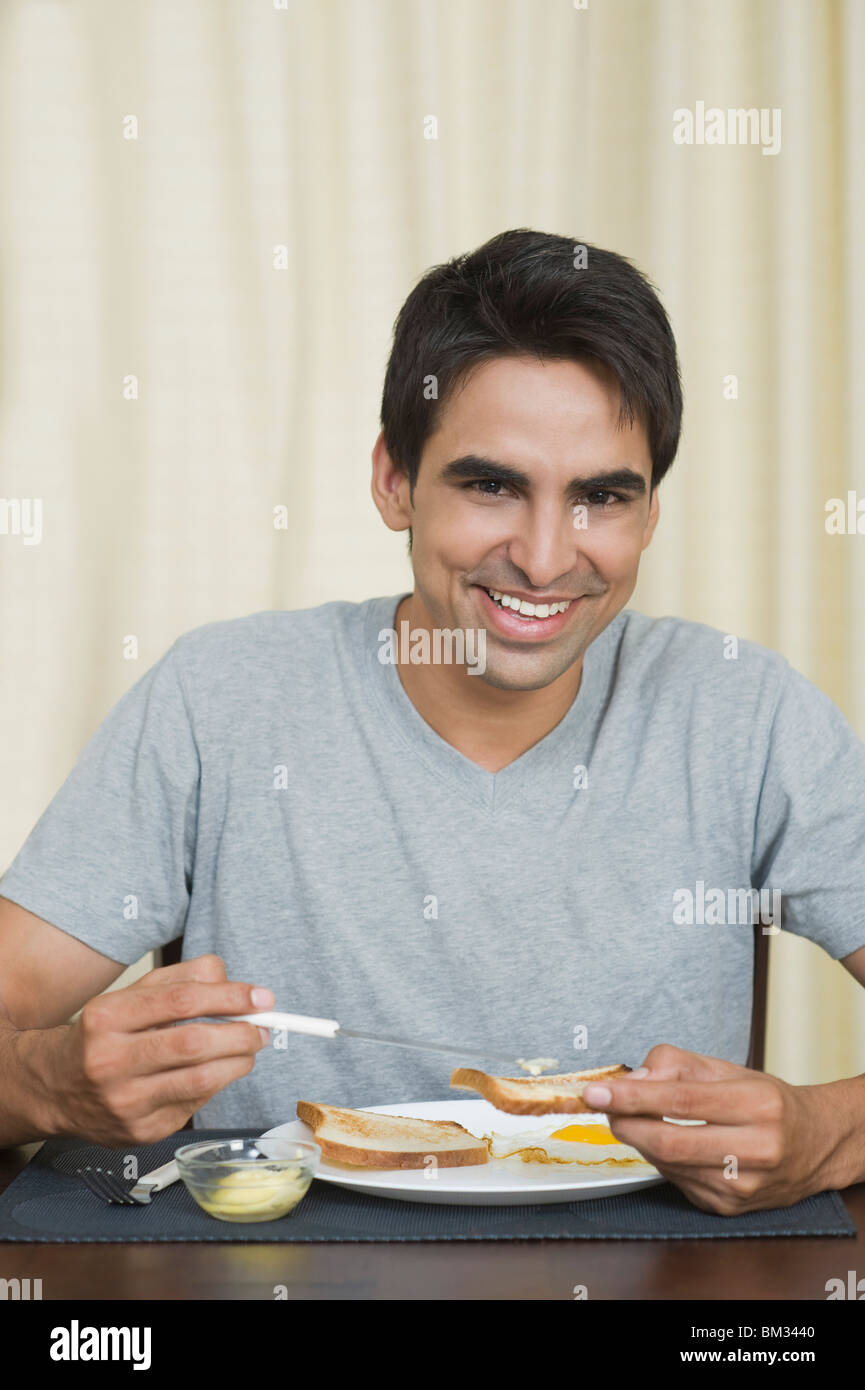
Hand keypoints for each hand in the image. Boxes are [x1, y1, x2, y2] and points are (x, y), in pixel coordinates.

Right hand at [52, 954, 272, 1144]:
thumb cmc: (101, 1036)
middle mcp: (109, 1061)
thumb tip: (232, 982)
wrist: (53, 1089)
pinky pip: (193, 1105)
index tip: (261, 998)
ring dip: (238, 1063)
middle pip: (193, 1043)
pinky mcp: (139, 1132)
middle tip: (263, 1028)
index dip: (230, 997)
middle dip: (241, 1034)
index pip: (181, 1001)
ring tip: (249, 1050)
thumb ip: (181, 979)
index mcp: (106, 1018)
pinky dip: (215, 1086)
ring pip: (200, 1080)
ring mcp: (123, 1102)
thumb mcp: (130, 995)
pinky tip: (215, 1073)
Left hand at [581, 1044, 839, 1213]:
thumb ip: (675, 1065)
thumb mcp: (727, 1069)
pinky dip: (660, 1159)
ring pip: (668, 1164)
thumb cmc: (767, 1102)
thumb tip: (632, 1080)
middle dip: (626, 1123)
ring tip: (632, 1118)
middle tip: (603, 1106)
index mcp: (757, 1105)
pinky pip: (677, 1181)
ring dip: (639, 1140)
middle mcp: (756, 1150)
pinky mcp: (729, 1208)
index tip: (597, 1091)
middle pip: (670, 1142)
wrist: (814, 1145)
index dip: (632, 1097)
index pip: (680, 1101)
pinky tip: (663, 1142)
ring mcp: (742, 1186)